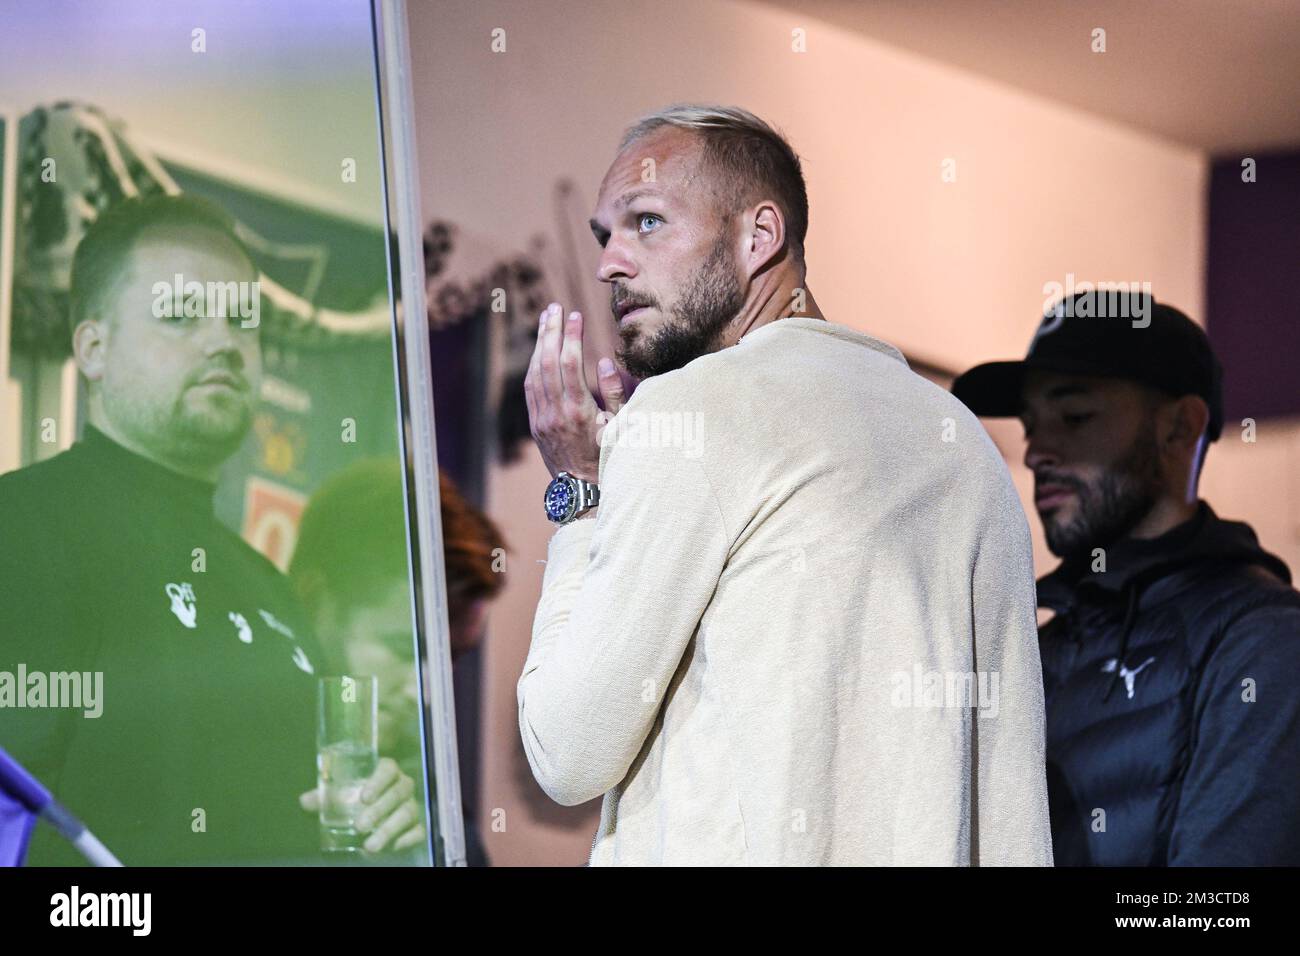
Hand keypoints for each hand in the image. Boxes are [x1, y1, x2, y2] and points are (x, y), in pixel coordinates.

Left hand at [299, 756, 425, 854]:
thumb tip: (304, 801)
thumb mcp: (340, 797)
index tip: (363, 797)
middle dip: (379, 810)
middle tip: (360, 826)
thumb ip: (324, 798)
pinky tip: (389, 849)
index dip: (378, 781)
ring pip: (408, 813)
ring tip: (370, 845)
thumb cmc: (357, 800)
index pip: (388, 768)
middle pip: (398, 792)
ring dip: (389, 829)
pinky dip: (404, 841)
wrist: (377, 817)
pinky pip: (418, 831)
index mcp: (386, 772)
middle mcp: (403, 786)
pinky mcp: (418, 825)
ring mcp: (412, 805)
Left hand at [524, 302, 625, 482]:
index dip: (572, 336)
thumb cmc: (609, 456)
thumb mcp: (621, 427)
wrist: (582, 489)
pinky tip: (539, 349)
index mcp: (580, 411)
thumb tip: (603, 362)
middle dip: (551, 331)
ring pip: (535, 372)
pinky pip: (530, 388)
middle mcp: (557, 413)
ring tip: (546, 320)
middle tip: (555, 308)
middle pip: (548, 362)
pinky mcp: (535, 424)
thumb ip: (615, 393)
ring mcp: (542, 419)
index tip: (577, 315)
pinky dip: (533, 364)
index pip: (570, 363)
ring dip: (539, 344)